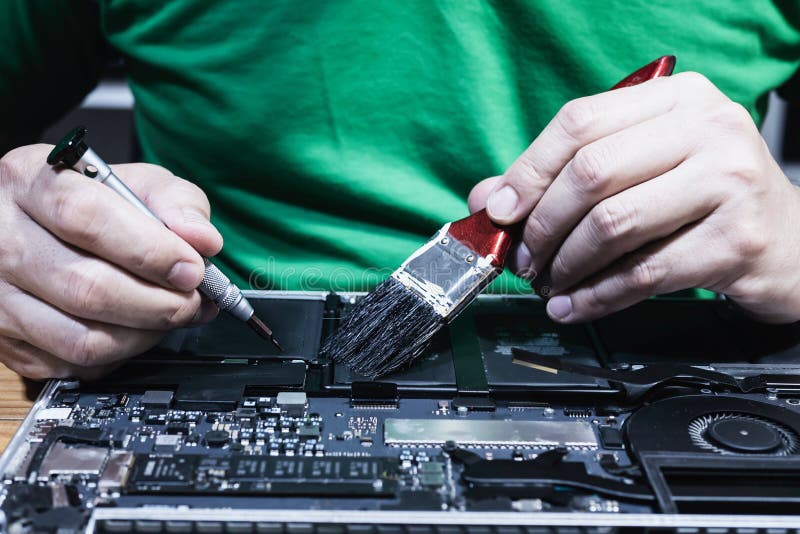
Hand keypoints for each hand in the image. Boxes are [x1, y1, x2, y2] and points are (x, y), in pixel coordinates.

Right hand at [0, 144, 222, 378]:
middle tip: (192, 301)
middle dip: (159, 304)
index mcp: (31, 182)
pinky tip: (137, 332)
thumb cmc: (87, 200)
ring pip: (81, 338)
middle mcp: (3, 238)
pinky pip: (71, 364)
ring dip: (144, 336)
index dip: (149, 251)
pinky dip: (118, 356)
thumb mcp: (134, 181)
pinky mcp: (3, 339)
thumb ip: (175, 203)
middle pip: (87, 288)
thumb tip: (203, 241)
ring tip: (172, 316)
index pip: (87, 219)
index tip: (191, 268)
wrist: (33, 222)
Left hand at [468, 72, 799, 323]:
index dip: (528, 170)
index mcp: (676, 97)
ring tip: (549, 284)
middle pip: (591, 173)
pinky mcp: (738, 240)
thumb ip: (565, 176)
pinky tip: (574, 306)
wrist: (789, 242)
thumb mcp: (642, 170)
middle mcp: (707, 127)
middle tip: (525, 258)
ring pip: (613, 224)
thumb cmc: (704, 201)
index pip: (579, 122)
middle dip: (542, 225)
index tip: (501, 210)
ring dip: (567, 264)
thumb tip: (489, 199)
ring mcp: (728, 181)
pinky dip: (596, 296)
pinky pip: (643, 273)